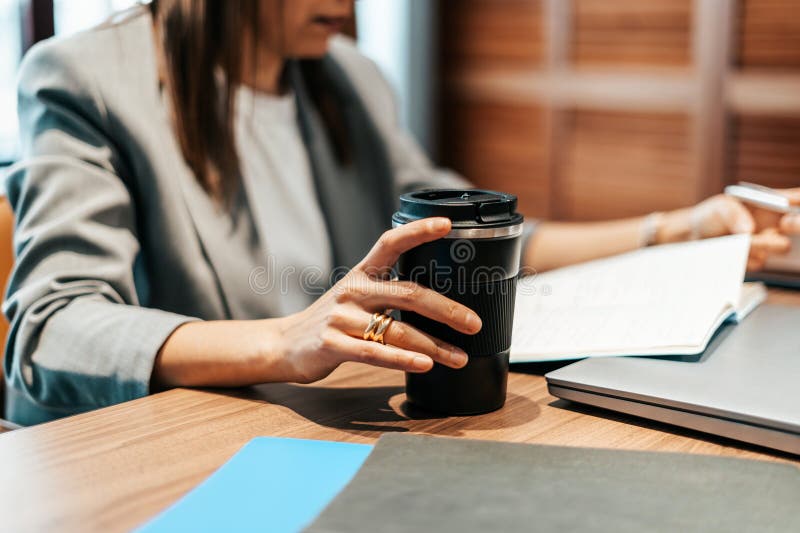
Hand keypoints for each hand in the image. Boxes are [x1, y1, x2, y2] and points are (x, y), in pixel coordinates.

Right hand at [277, 217, 480, 383]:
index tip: (447, 225)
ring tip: (459, 357)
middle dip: (446, 310)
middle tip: (474, 324)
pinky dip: (404, 360)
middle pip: (408, 294)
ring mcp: (342, 318)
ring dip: (434, 346)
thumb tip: (441, 302)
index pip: (391, 243)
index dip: (418, 231)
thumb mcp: (356, 296)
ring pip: (397, 330)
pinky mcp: (332, 345)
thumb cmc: (332, 322)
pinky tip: (425, 365)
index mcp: (362, 273)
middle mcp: (353, 291)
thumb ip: (389, 293)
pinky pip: (375, 353)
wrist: (285, 345)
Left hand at [664, 190, 799, 270]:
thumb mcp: (720, 207)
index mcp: (772, 203)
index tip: (794, 208)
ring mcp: (767, 244)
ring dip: (764, 243)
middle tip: (784, 223)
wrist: (694, 238)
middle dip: (797, 224)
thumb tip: (748, 231)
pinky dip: (746, 256)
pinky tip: (732, 250)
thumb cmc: (711, 216)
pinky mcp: (756, 260)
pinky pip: (759, 261)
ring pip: (782, 247)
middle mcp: (775, 224)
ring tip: (744, 238)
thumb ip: (734, 214)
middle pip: (799, 226)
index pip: (797, 199)